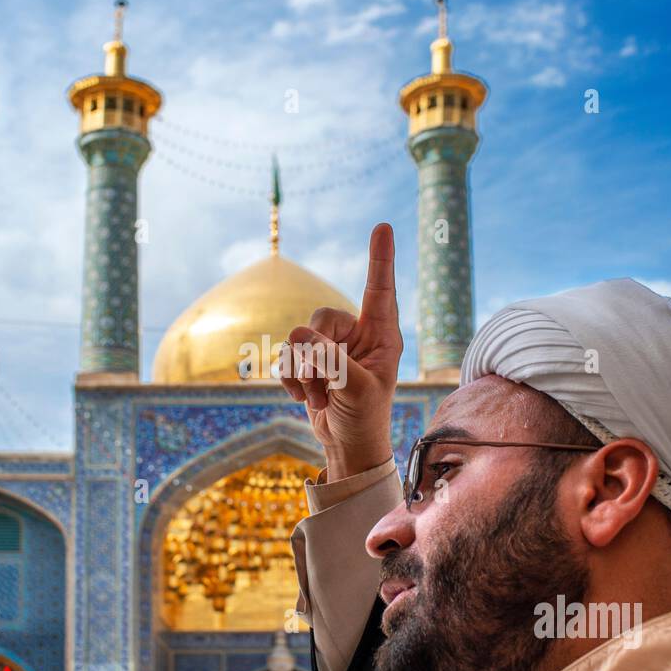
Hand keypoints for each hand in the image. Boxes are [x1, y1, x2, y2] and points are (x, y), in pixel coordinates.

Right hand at [278, 223, 401, 479]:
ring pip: (298, 337)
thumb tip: (301, 337)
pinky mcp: (308, 360)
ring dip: (303, 373)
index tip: (383, 226)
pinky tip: (305, 399)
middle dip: (314, 352)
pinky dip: (290, 379)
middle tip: (322, 382)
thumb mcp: (356, 390)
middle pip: (321, 317)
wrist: (347, 445)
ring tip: (320, 397)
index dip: (380, 258)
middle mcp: (357, 334)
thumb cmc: (364, 418)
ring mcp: (330, 346)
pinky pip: (286, 355)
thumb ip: (331, 361)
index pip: (380, 290)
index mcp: (382, 335)